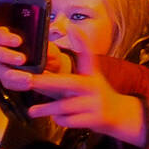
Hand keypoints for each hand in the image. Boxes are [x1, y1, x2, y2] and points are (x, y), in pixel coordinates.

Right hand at [0, 25, 71, 90]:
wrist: (54, 71)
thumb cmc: (48, 54)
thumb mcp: (49, 45)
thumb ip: (45, 40)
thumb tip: (50, 36)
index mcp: (10, 38)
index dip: (4, 37)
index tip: (18, 41)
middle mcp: (3, 51)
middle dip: (6, 55)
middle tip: (22, 59)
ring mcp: (3, 66)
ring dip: (11, 73)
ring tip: (27, 77)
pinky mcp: (7, 80)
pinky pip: (6, 82)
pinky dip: (17, 84)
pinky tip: (27, 84)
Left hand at [25, 44, 146, 145]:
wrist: (119, 115)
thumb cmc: (94, 97)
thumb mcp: (87, 81)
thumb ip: (63, 79)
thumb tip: (36, 76)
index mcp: (91, 75)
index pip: (87, 55)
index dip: (82, 41)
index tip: (73, 27)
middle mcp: (94, 86)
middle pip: (68, 82)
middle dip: (46, 82)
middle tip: (29, 81)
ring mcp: (95, 103)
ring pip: (64, 106)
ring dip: (46, 109)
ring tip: (33, 111)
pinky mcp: (94, 119)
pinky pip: (69, 120)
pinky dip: (60, 120)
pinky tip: (57, 119)